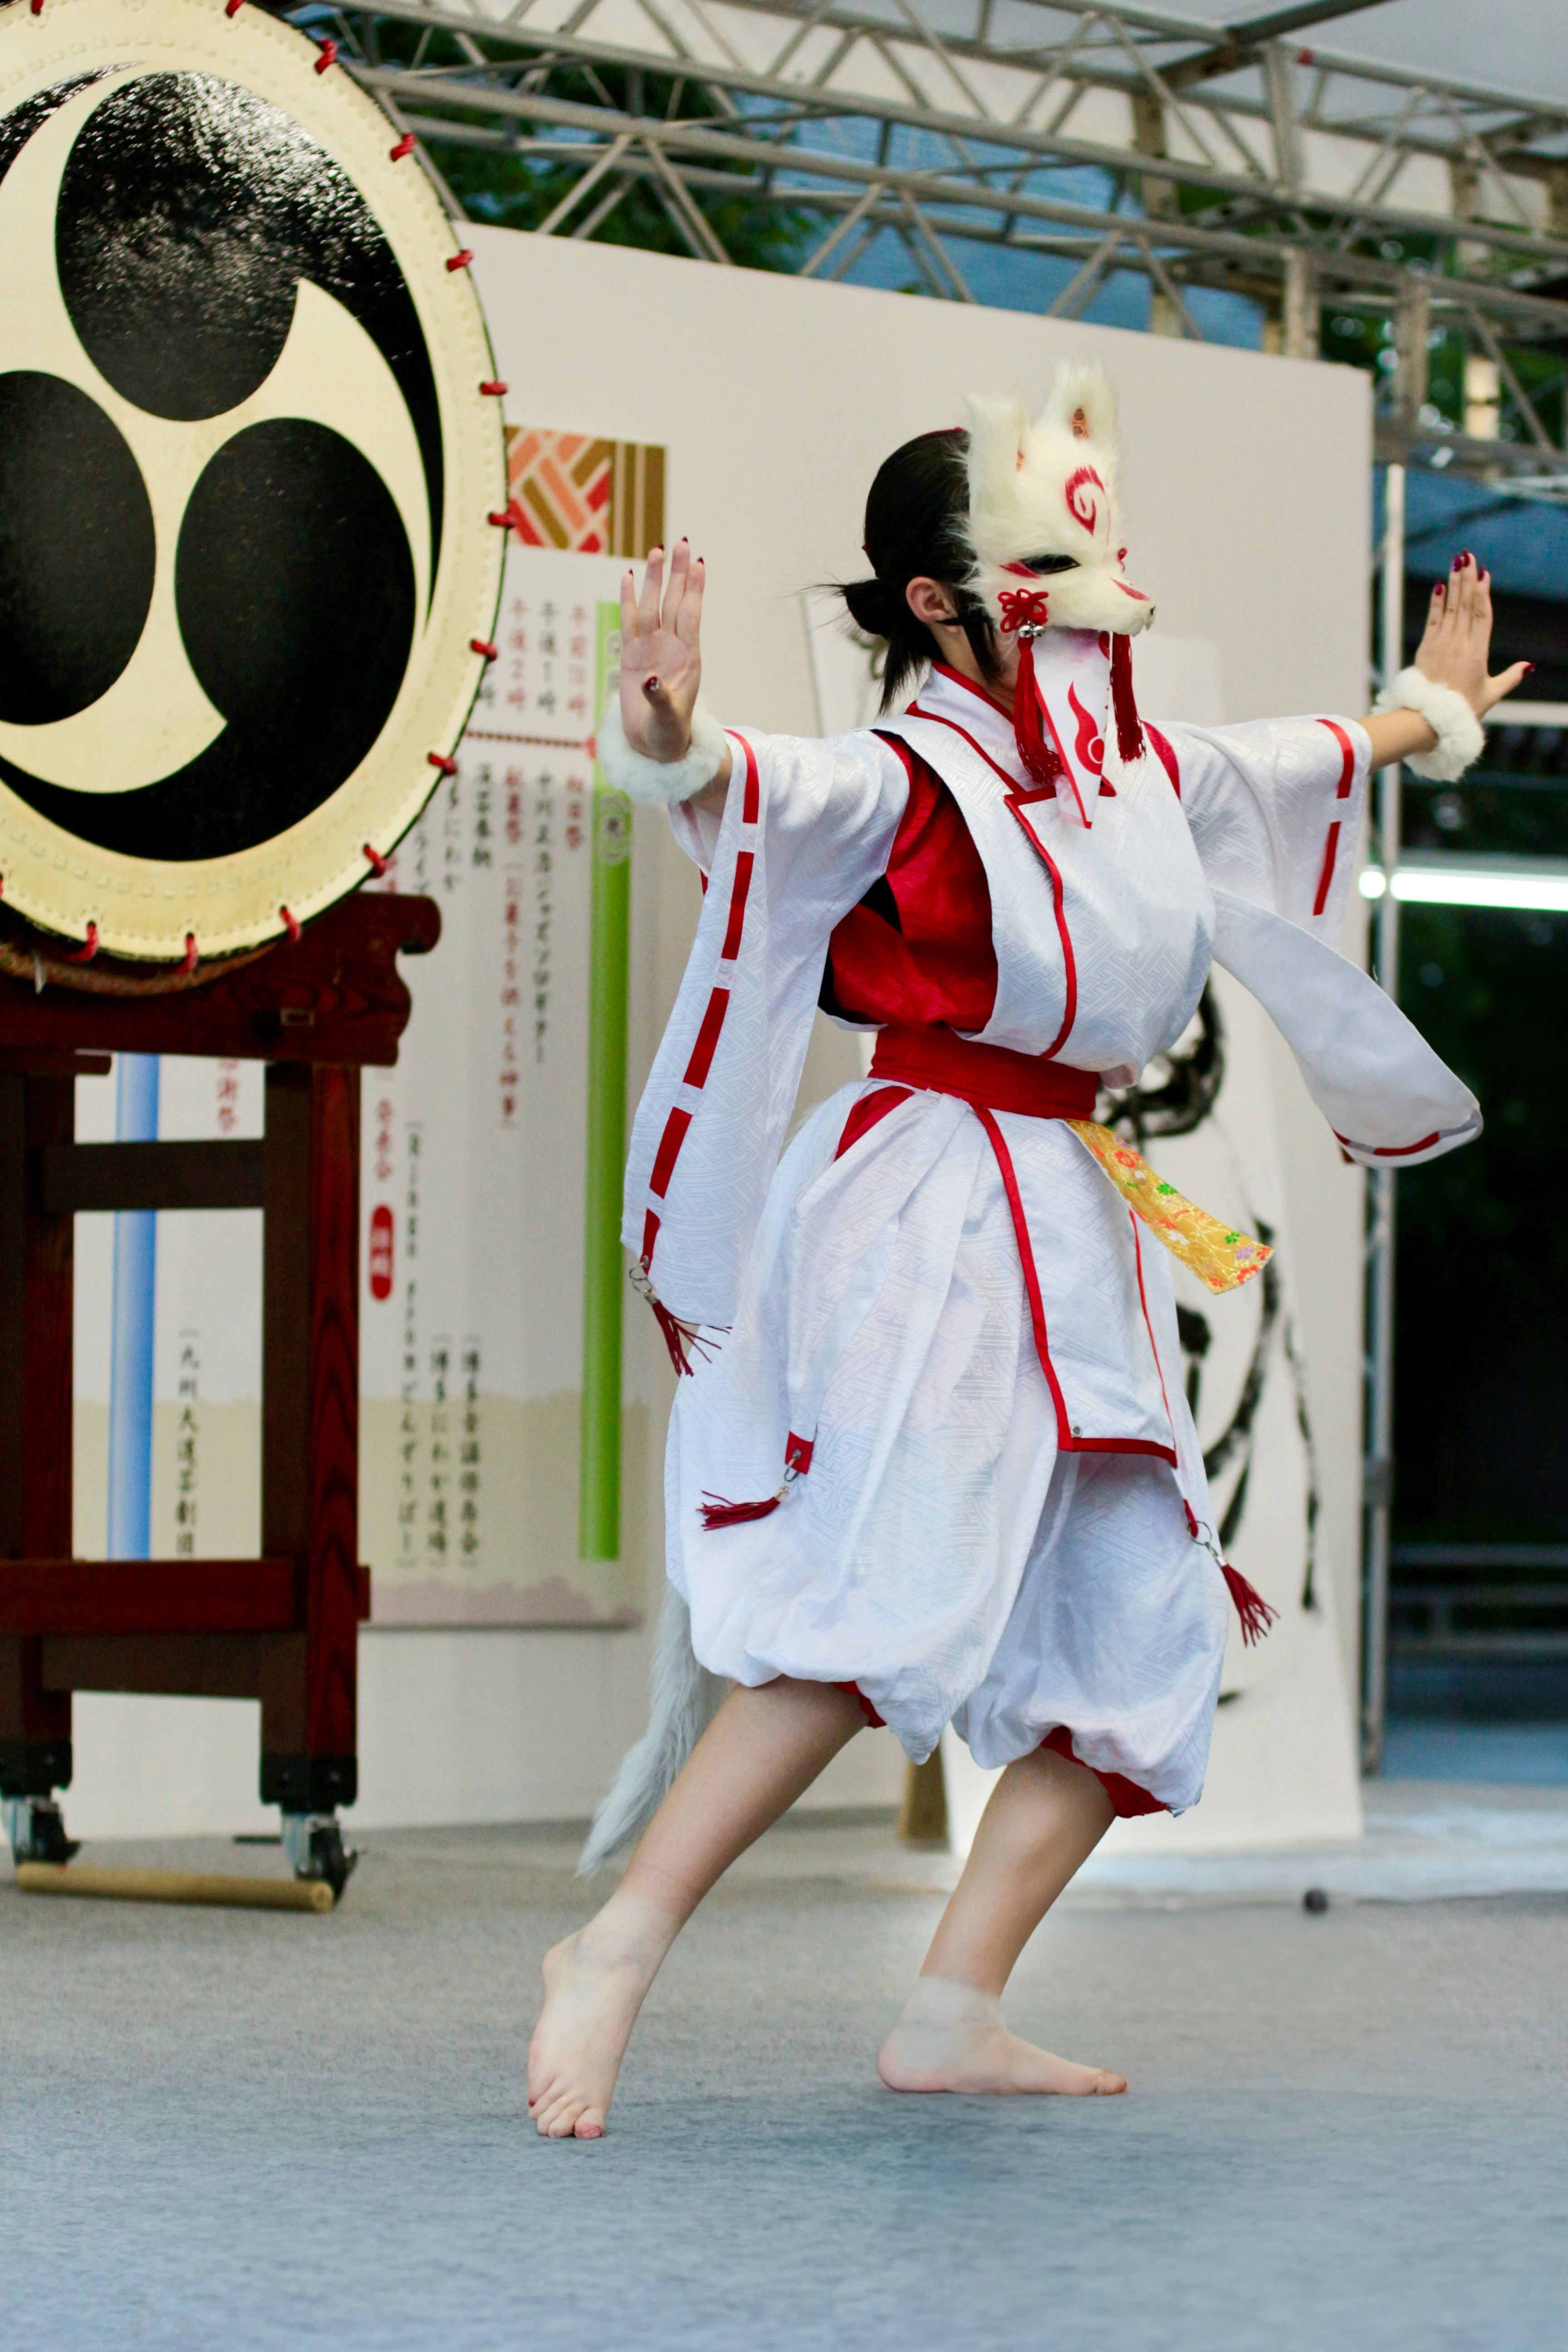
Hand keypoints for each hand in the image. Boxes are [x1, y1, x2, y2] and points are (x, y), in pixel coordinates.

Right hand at [619, 541, 705, 760]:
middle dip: (678, 574)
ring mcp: (651, 648)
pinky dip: (628, 599)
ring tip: (657, 551)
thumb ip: (660, 699)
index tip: (699, 564)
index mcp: (687, 658)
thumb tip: (650, 681)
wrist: (654, 742)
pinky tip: (628, 577)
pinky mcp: (632, 654)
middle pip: (674, 602)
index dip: (694, 591)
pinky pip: (629, 621)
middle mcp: (671, 646)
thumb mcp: (668, 719)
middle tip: (682, 543)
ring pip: (653, 606)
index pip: (690, 616)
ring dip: (656, 580)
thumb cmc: (668, 732)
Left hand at [1414, 553, 1529, 716]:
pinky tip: (1439, 585)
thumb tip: (1529, 665)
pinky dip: (1435, 603)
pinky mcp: (1426, 648)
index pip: (1481, 615)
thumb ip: (1511, 678)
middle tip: (1468, 556)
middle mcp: (1459, 644)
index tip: (1483, 573)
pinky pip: (1432, 620)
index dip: (1482, 593)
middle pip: (1465, 605)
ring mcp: (1441, 644)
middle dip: (1467, 578)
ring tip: (1457, 562)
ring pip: (1450, 608)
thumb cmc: (1462, 710)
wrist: (1429, 720)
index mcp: (1477, 652)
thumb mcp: (1491, 694)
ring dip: (1453, 584)